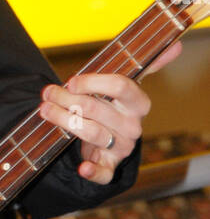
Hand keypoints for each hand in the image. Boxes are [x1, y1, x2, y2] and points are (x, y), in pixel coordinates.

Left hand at [37, 42, 181, 185]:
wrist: (109, 140)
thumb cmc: (111, 106)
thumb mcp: (125, 86)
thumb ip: (147, 65)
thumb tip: (176, 45)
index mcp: (138, 103)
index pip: (121, 86)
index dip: (92, 82)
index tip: (71, 81)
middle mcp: (133, 126)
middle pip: (96, 108)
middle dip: (67, 98)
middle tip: (48, 93)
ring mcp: (121, 147)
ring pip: (90, 132)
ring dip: (63, 120)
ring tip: (44, 110)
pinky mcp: (110, 165)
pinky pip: (104, 173)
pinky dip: (93, 172)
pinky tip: (82, 168)